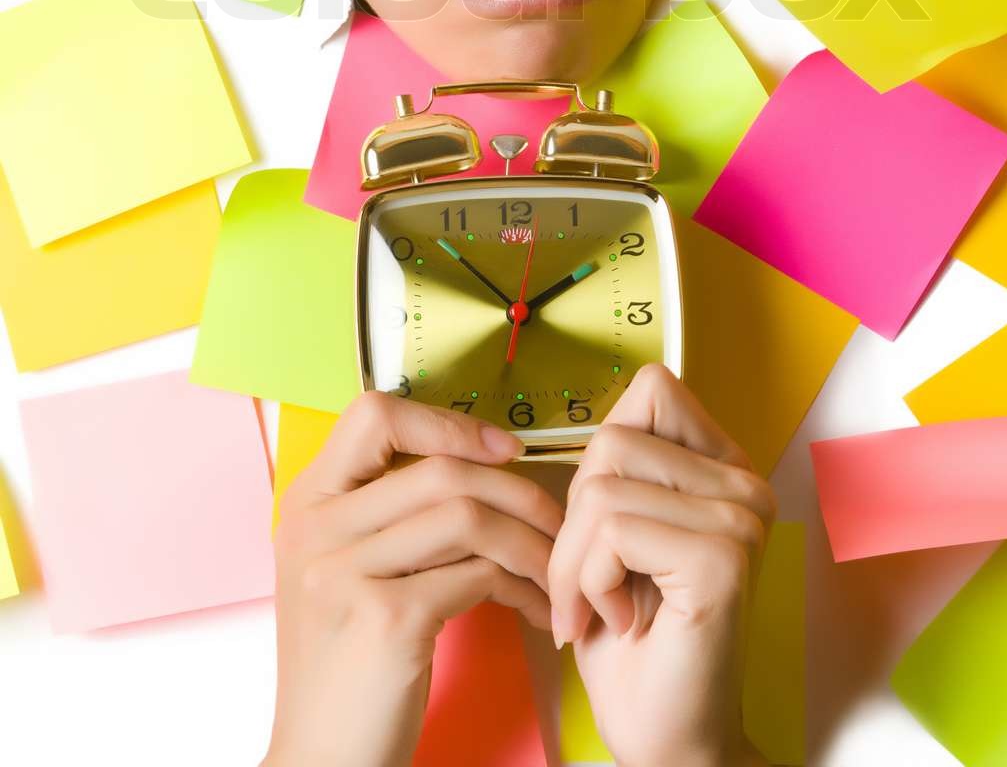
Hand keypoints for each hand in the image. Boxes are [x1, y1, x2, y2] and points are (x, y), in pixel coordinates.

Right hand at [262, 391, 564, 766]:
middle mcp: (315, 527)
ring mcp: (345, 572)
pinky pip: (479, 574)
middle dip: (517, 491)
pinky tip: (538, 609)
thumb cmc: (351, 666)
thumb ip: (387, 513)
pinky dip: (523, 587)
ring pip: (468, 516)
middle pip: (441, 470)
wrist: (322, 761)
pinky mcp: (386, 618)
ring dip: (531, 541)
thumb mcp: (347, 571)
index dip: (447, 423)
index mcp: (306, 502)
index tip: (502, 450)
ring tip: (557, 571)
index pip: (374, 415)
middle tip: (559, 522)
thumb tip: (480, 461)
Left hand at [547, 362, 776, 766]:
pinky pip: (613, 531)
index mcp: (723, 466)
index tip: (599, 528)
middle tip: (587, 586)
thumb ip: (613, 470)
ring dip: (573, 561)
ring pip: (602, 489)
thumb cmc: (632, 639)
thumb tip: (572, 425)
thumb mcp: (611, 533)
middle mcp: (745, 483)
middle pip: (613, 441)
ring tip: (600, 607)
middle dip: (572, 521)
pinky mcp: (722, 558)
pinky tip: (621, 621)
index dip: (600, 457)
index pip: (652, 390)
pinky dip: (591, 581)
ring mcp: (741, 518)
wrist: (665, 738)